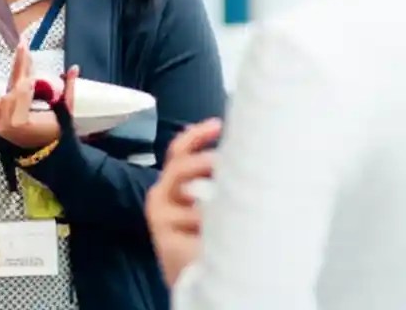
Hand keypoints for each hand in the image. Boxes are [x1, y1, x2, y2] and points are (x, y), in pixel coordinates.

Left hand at [0, 44, 78, 149]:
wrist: (44, 156)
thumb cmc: (56, 135)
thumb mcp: (65, 115)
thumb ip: (69, 92)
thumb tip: (74, 68)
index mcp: (22, 122)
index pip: (23, 90)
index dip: (27, 73)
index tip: (29, 56)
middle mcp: (5, 122)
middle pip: (11, 87)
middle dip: (19, 65)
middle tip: (23, 44)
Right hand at [146, 118, 222, 286]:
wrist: (194, 279)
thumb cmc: (208, 240)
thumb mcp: (215, 206)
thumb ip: (220, 184)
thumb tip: (244, 160)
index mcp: (174, 184)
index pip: (180, 151)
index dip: (196, 136)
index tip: (217, 125)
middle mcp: (162, 194)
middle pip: (180, 164)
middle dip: (206, 161)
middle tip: (228, 164)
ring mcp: (160, 214)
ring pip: (188, 190)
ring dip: (213, 197)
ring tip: (231, 206)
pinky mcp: (163, 234)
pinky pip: (193, 220)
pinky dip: (210, 225)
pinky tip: (217, 234)